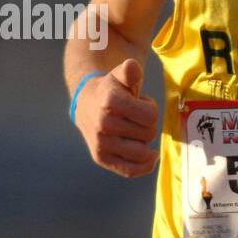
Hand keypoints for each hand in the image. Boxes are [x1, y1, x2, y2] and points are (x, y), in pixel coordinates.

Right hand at [75, 58, 158, 177]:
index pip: (151, 116)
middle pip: (149, 133)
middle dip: (147, 124)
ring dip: (144, 141)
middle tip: (133, 116)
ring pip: (143, 152)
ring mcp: (101, 143)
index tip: (139, 103)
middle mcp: (103, 124)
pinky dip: (145, 165)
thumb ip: (130, 70)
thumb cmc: (111, 89)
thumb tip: (132, 66)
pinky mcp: (101, 158)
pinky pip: (131, 171)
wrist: (86, 103)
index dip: (150, 108)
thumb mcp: (120, 75)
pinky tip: (149, 155)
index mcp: (110, 102)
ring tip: (132, 129)